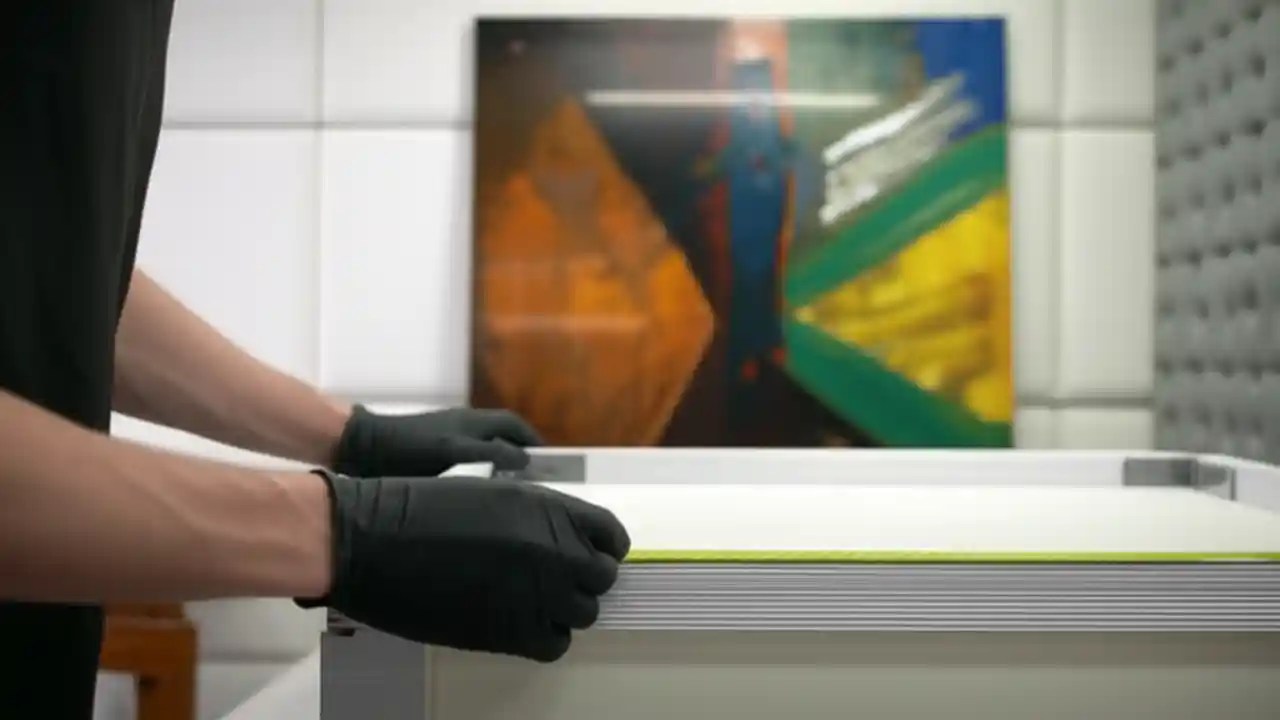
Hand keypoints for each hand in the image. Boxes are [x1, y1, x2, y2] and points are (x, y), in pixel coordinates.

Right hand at [300, 472, 629, 661]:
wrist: (370, 539)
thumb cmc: (418, 509)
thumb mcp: (491, 494)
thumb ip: (536, 516)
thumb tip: (562, 542)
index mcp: (549, 508)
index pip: (611, 535)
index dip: (602, 547)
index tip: (588, 555)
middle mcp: (554, 550)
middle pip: (601, 577)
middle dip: (583, 579)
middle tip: (555, 581)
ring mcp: (536, 592)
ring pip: (583, 613)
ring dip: (563, 609)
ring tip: (531, 603)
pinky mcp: (511, 631)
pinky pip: (555, 644)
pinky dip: (545, 638)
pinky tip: (520, 625)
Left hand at [332, 404, 543, 476]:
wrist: (362, 446)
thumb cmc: (407, 448)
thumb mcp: (452, 451)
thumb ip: (490, 453)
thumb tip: (526, 459)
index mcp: (473, 422)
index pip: (515, 428)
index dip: (534, 442)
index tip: (552, 463)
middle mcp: (464, 425)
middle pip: (503, 434)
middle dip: (522, 451)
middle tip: (535, 476)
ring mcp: (448, 435)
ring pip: (486, 445)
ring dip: (502, 460)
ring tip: (512, 484)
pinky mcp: (433, 449)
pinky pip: (470, 456)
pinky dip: (483, 468)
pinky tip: (478, 487)